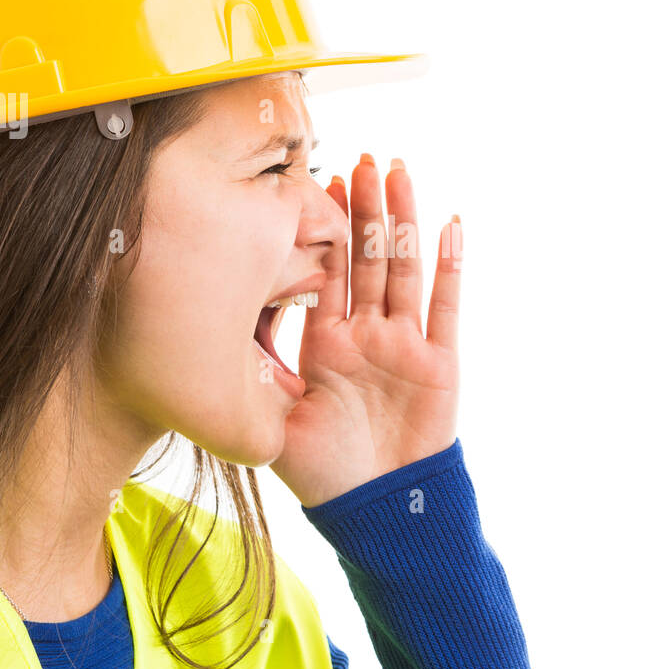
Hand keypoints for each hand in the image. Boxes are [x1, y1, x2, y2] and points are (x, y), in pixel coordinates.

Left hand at [270, 154, 461, 507]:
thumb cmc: (324, 471)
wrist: (375, 509)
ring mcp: (404, 343)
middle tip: (360, 160)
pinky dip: (449, 267)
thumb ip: (255, 376)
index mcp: (328, 342)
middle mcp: (367, 334)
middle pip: (367, 257)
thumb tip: (217, 334)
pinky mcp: (438, 361)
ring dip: (400, 220)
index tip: (318, 184)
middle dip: (362, 209)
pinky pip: (445, 307)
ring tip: (397, 171)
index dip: (325, 229)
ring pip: (403, 268)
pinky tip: (449, 226)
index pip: (327, 272)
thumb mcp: (274, 420)